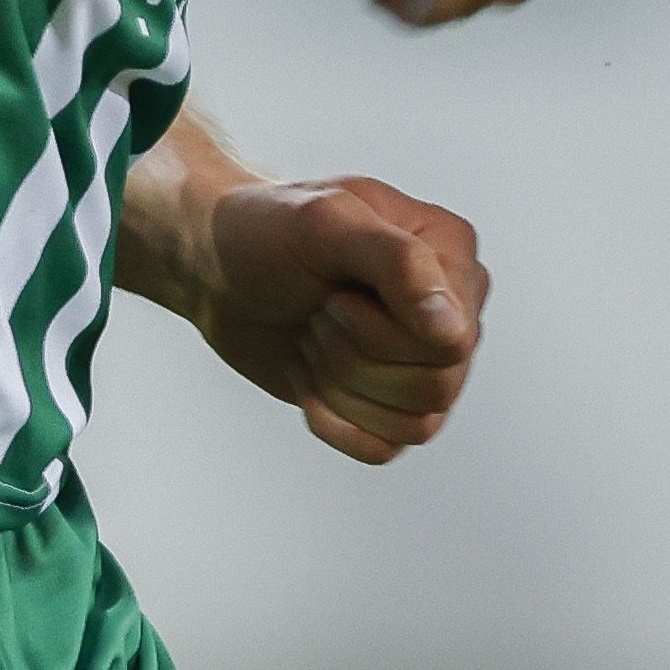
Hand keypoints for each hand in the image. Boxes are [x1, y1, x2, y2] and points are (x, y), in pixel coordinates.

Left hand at [174, 171, 487, 464]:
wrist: (216, 268)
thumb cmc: (267, 230)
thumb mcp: (326, 221)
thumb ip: (400, 263)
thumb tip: (452, 331)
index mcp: (452, 256)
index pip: (453, 342)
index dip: (384, 333)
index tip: (336, 292)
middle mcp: (452, 311)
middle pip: (435, 387)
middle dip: (354, 356)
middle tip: (321, 313)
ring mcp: (424, 361)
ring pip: (414, 425)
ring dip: (341, 386)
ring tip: (315, 337)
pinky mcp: (391, 404)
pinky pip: (384, 449)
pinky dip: (333, 420)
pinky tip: (309, 377)